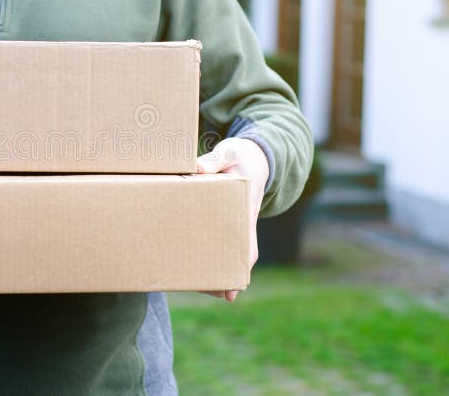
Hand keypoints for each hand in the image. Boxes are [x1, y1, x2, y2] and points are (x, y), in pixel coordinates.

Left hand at [195, 137, 267, 301]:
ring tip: (204, 287)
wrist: (255, 154)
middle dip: (229, 274)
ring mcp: (236, 220)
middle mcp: (243, 218)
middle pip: (239, 254)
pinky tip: (194, 262)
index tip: (234, 286)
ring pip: (229, 249)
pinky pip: (220, 238)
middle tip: (220, 295)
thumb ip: (212, 161)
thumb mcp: (228, 152)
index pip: (247, 241)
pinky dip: (212, 251)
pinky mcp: (226, 218)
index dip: (242, 264)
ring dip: (219, 266)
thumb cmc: (239, 155)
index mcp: (246, 205)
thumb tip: (197, 169)